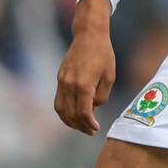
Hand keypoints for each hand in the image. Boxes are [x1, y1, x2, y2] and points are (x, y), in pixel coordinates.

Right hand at [55, 0, 115, 133]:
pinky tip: (72, 115)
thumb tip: (93, 107)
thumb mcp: (110, 76)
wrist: (88, 36)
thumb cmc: (103, 54)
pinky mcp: (59, 78)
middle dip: (80, 126)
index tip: (95, 128)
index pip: (83, 112)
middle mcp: (69, 84)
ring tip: (80, 126)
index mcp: (84, 84)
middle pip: (70, 114)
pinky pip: (58, 100)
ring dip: (69, 121)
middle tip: (90, 131)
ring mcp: (62, 81)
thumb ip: (102, 95)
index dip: (89, 124)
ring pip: (60, 109)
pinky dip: (63, 111)